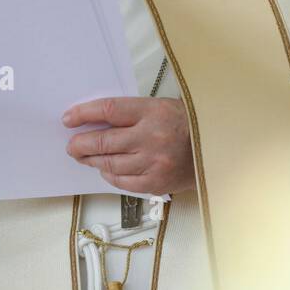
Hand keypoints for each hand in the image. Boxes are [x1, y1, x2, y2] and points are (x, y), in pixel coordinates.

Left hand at [62, 97, 194, 193]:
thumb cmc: (190, 124)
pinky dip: (110, 175)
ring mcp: (153, 162)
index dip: (83, 114)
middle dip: (80, 143)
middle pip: (103, 141)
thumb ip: (133, 114)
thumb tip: (98, 122)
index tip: (69, 119)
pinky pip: (122, 181)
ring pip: (109, 163)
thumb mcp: (163, 107)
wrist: (219, 147)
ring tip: (86, 157)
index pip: (108, 110)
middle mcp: (151, 137)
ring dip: (93, 160)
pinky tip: (107, 170)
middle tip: (73, 145)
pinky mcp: (155, 182)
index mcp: (153, 112)